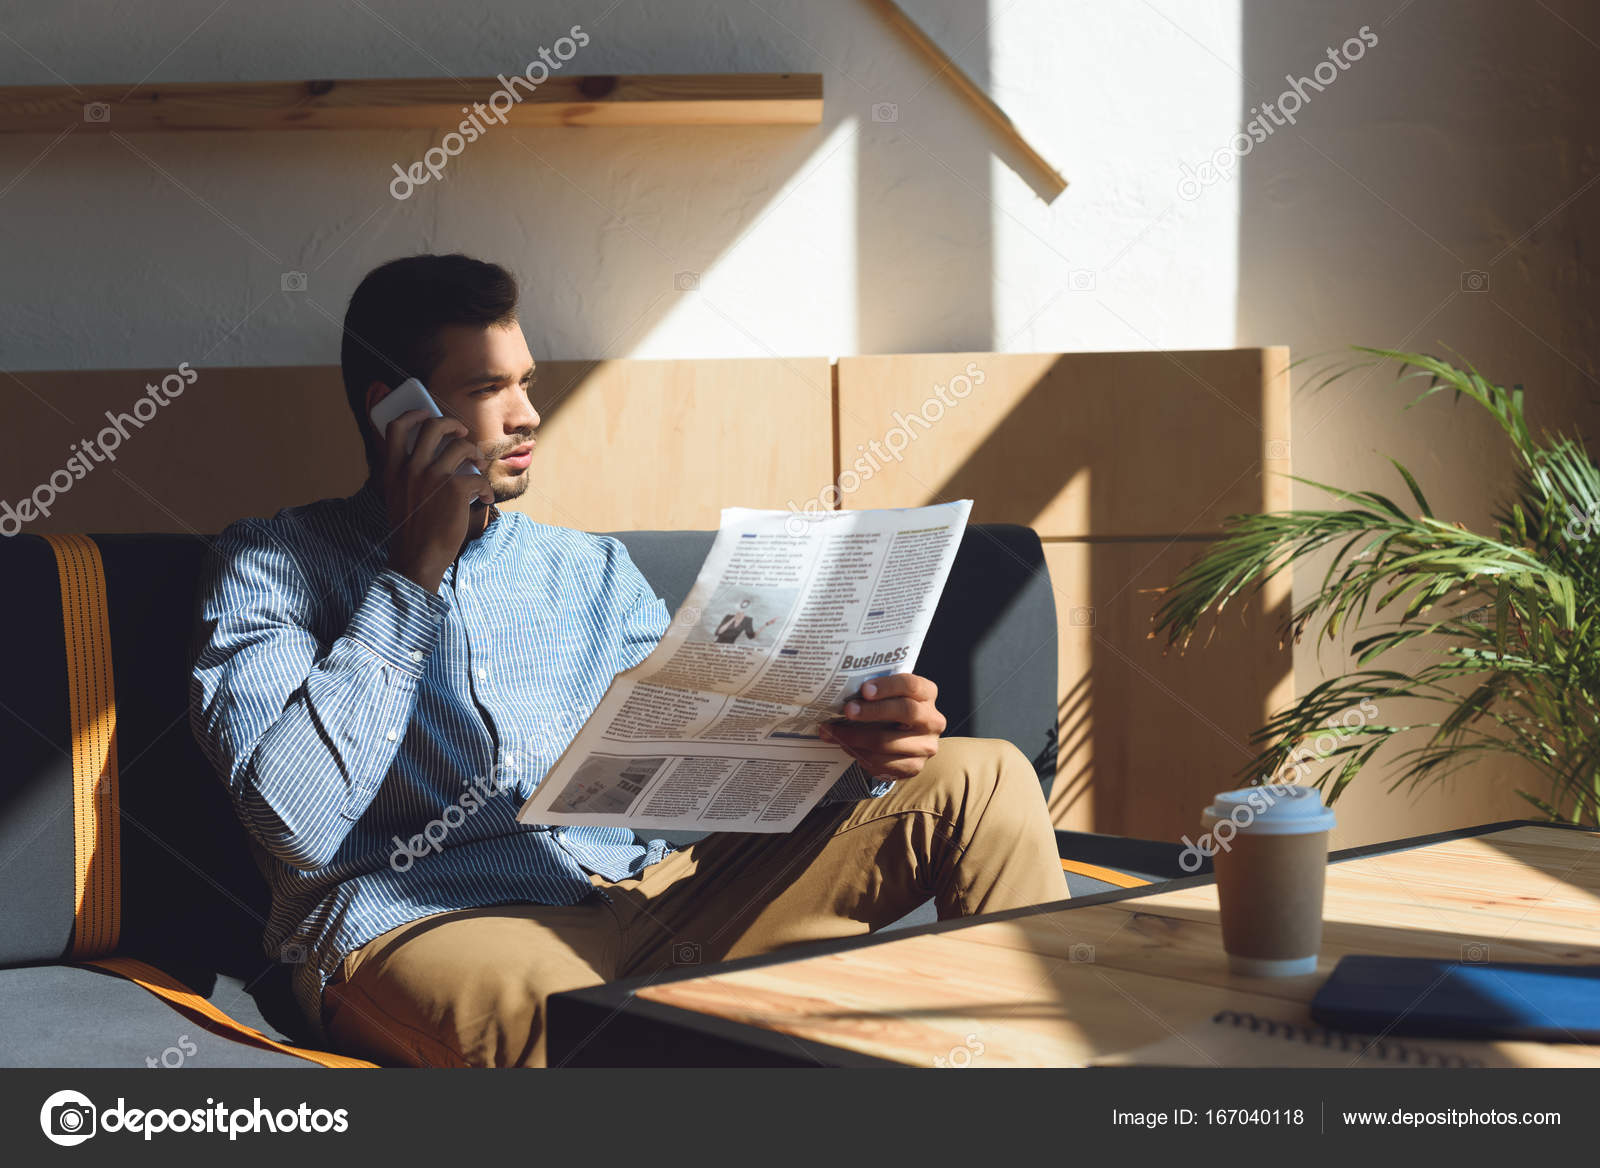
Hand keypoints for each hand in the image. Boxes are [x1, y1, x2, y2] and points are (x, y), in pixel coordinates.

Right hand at [381, 410, 493, 591]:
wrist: (417, 558)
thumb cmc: (411, 530)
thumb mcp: (397, 496)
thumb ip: (406, 474)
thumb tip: (429, 455)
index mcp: (393, 469)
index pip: (396, 428)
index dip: (413, 414)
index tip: (427, 414)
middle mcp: (411, 468)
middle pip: (434, 427)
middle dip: (453, 424)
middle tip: (463, 433)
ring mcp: (433, 477)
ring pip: (462, 447)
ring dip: (475, 453)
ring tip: (478, 464)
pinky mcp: (455, 489)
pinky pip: (478, 476)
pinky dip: (486, 488)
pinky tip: (485, 498)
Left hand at [818, 673, 944, 781]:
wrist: (902, 741)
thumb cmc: (889, 710)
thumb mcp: (888, 696)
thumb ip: (874, 692)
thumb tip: (838, 693)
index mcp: (927, 694)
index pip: (911, 685)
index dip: (887, 686)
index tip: (864, 690)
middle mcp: (932, 720)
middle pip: (905, 711)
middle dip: (872, 711)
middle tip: (847, 711)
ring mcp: (926, 746)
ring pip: (887, 742)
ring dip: (855, 737)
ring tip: (833, 732)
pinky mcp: (914, 766)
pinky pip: (882, 762)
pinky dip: (859, 754)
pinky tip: (846, 746)